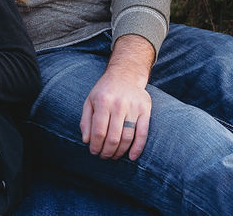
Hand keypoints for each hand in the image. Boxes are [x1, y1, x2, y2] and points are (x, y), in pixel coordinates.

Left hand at [80, 34, 153, 160]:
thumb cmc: (105, 91)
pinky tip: (132, 157)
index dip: (95, 145)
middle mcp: (119, 104)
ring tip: (114, 156)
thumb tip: (86, 140)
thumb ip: (86, 121)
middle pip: (113, 137)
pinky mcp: (146, 110)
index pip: (99, 131)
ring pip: (127, 137)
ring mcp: (134, 107)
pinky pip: (143, 133)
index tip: (94, 152)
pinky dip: (138, 148)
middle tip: (104, 156)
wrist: (125, 75)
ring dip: (120, 151)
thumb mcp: (90, 101)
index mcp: (103, 101)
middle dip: (107, 151)